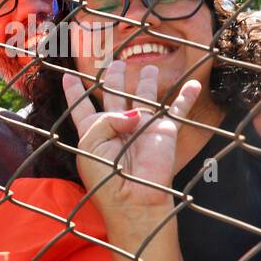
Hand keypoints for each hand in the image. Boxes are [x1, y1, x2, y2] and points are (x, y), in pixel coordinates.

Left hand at [62, 60, 200, 221]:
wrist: (133, 197)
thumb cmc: (104, 174)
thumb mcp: (91, 144)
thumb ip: (106, 120)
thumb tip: (135, 113)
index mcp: (93, 132)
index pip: (81, 107)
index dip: (74, 91)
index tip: (66, 75)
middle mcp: (117, 127)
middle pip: (114, 97)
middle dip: (113, 79)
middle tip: (114, 63)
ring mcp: (142, 128)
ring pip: (144, 98)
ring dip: (145, 82)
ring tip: (147, 67)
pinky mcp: (163, 132)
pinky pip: (177, 111)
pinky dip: (185, 98)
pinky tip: (193, 84)